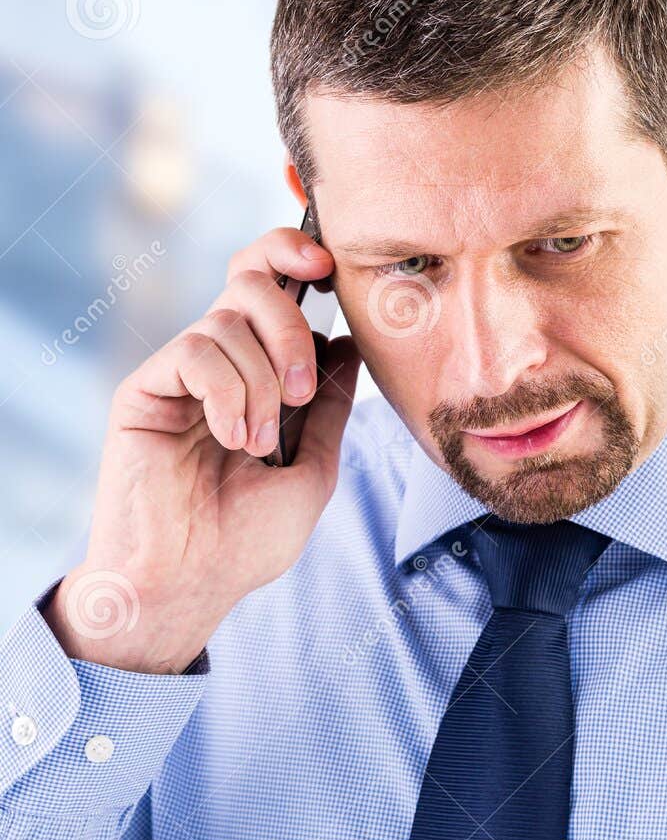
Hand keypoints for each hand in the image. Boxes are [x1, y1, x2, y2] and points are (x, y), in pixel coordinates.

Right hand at [43, 225, 362, 673]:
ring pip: (228, 320)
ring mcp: (179, 376)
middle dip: (288, 328)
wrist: (191, 580)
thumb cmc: (248, 539)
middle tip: (298, 393)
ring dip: (261, 385)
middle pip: (249, 283)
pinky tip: (230, 439)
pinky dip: (228, 393)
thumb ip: (329, 407)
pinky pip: (196, 349)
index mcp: (255, 377)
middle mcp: (216, 367)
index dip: (292, 259)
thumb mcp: (313, 470)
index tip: (327, 269)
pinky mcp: (145, 388)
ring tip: (255, 446)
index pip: (268, 289)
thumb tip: (347, 345)